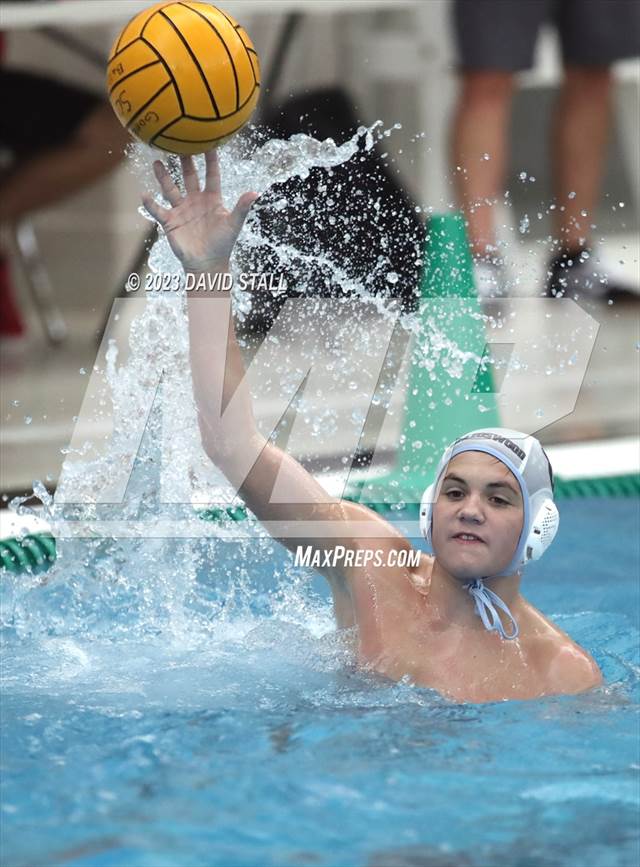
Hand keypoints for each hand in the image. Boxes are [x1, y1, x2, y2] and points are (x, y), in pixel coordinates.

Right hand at [141, 151, 257, 272]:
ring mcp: (181, 210)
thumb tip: (256, 193)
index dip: (211, 159)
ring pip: (170, 188)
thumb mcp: (233, 225)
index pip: (211, 175)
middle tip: (179, 141)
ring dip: (163, 176)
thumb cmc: (223, 245)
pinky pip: (158, 210)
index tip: (209, 141)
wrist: (207, 264)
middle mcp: (195, 201)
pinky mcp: (170, 221)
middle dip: (185, 160)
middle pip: (189, 176)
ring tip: (157, 161)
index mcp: (212, 199)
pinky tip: (143, 194)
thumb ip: (241, 208)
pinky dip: (150, 203)